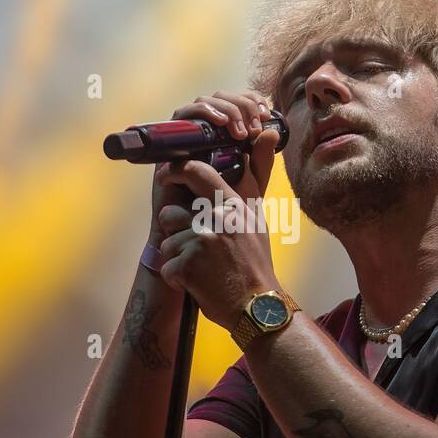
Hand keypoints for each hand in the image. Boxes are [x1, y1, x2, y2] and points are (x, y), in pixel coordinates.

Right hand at [147, 91, 273, 245]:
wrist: (194, 229)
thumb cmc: (222, 208)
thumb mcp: (251, 184)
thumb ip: (263, 161)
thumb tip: (272, 132)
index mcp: (225, 133)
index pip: (238, 102)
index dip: (252, 100)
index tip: (266, 115)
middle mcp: (205, 130)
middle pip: (222, 98)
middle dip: (242, 105)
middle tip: (254, 126)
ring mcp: (187, 134)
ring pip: (204, 101)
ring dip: (226, 109)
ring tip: (240, 131)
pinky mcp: (170, 141)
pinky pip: (182, 115)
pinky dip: (203, 113)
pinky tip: (220, 124)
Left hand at [151, 93, 282, 329]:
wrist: (258, 307)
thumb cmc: (255, 260)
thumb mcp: (257, 214)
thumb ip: (257, 172)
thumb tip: (270, 130)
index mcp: (231, 205)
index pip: (196, 171)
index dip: (175, 171)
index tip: (168, 176)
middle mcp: (216, 220)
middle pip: (172, 211)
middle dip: (175, 227)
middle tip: (192, 242)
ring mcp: (201, 243)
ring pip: (167, 240)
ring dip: (178, 255)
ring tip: (201, 266)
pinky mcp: (188, 267)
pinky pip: (167, 265)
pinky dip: (178, 278)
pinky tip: (198, 283)